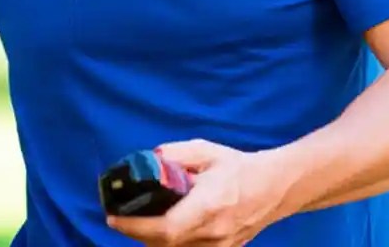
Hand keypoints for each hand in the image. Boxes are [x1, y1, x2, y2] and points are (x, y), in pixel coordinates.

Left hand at [106, 139, 289, 246]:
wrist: (275, 187)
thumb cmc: (238, 167)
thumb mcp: (205, 151)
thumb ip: (173, 155)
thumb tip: (146, 160)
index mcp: (208, 205)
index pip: (166, 228)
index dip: (135, 227)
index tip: (113, 218)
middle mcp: (213, 233)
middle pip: (164, 245)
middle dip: (136, 234)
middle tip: (120, 217)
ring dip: (151, 241)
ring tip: (138, 223)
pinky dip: (169, 245)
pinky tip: (160, 231)